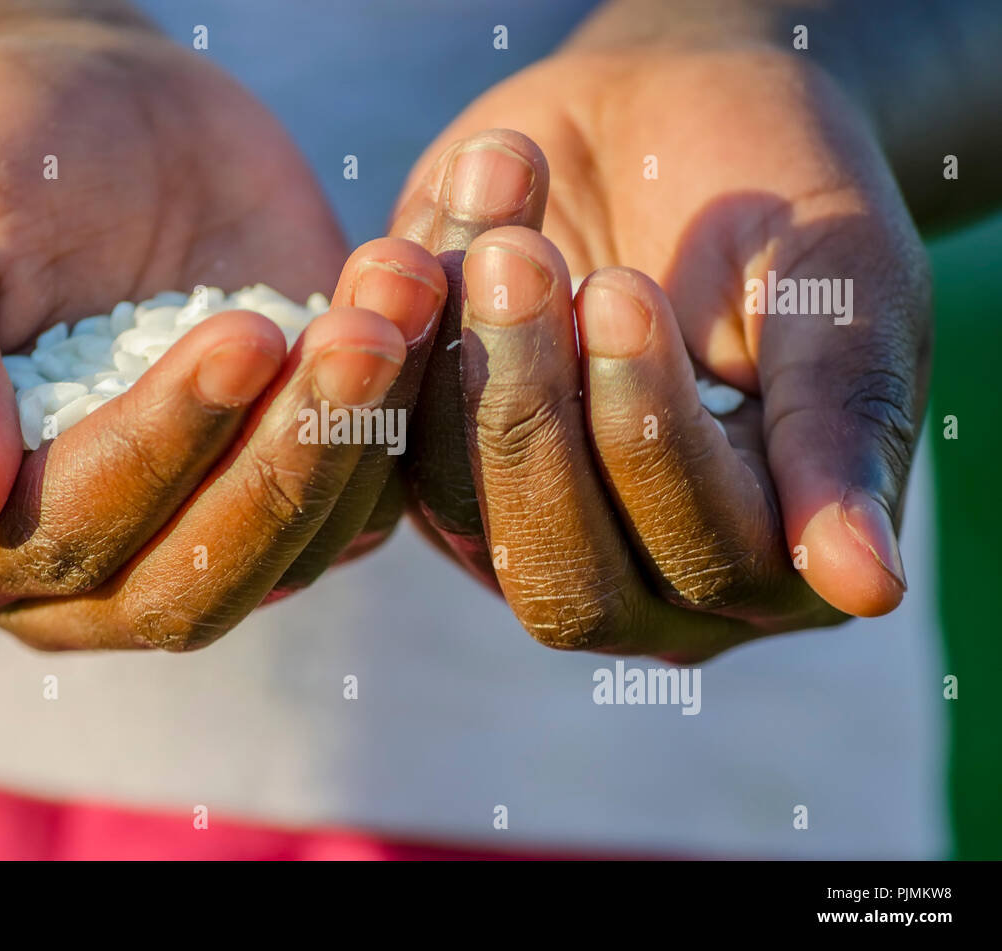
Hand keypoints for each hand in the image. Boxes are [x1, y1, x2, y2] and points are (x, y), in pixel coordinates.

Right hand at [0, 16, 444, 648]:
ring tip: (395, 301)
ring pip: (293, 554)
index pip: (70, 532)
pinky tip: (416, 310)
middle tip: (356, 338)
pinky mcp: (285, 486)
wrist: (79, 114)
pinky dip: (400, 425)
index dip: (160, 444)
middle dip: (285, 464)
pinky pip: (359, 504)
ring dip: (359, 438)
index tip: (242, 335)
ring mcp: (193, 536)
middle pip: (197, 580)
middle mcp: (77, 574)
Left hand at [391, 42, 929, 658]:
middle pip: (565, 581)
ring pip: (462, 515)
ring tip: (500, 236)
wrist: (672, 120)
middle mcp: (648, 582)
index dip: (650, 435)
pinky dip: (406, 340)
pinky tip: (433, 237)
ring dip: (466, 369)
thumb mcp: (838, 293)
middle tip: (526, 264)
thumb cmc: (781, 199)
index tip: (619, 290)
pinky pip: (392, 444)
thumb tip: (866, 589)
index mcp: (774, 559)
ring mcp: (529, 532)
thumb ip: (842, 430)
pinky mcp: (441, 468)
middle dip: (534, 417)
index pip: (704, 553)